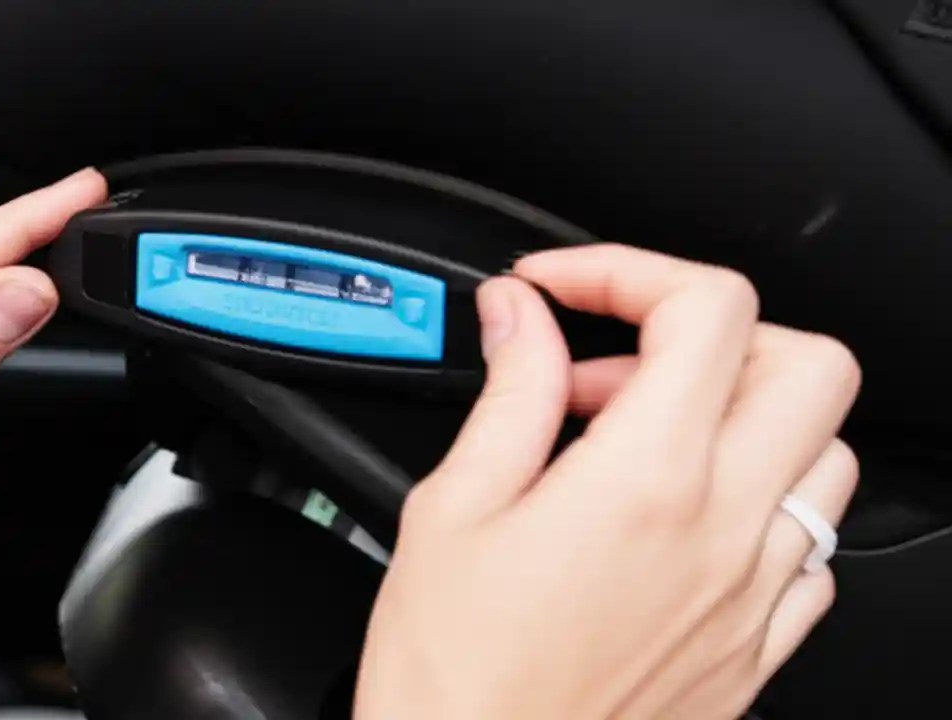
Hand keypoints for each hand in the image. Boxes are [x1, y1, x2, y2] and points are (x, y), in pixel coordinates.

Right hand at [354, 245, 860, 718]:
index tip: (564, 292)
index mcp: (645, 481)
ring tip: (650, 437)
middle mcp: (722, 531)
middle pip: (807, 364)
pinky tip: (681, 521)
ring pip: (824, 453)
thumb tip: (522, 318)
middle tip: (626, 358)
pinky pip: (809, 548)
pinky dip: (759, 505)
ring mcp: (753, 594)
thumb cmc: (456, 676)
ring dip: (745, 416)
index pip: (705, 310)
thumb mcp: (454, 508)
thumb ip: (509, 394)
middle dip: (717, 331)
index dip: (628, 271)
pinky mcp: (756, 647)